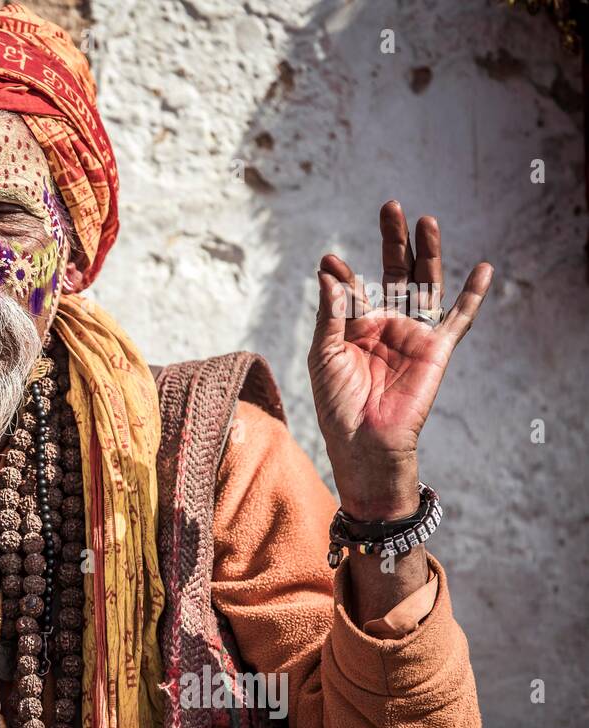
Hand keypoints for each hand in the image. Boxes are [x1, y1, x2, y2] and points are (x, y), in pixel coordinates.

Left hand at [309, 200, 491, 519]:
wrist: (364, 441)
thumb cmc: (337, 404)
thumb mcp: (324, 354)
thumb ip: (331, 313)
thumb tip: (329, 271)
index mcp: (355, 325)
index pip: (352, 288)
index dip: (341, 274)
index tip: (329, 260)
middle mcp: (386, 324)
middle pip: (394, 272)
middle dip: (393, 239)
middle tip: (389, 205)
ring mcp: (413, 334)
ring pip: (425, 284)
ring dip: (427, 252)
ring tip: (424, 220)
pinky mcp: (436, 349)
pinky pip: (458, 318)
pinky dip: (472, 294)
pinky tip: (483, 268)